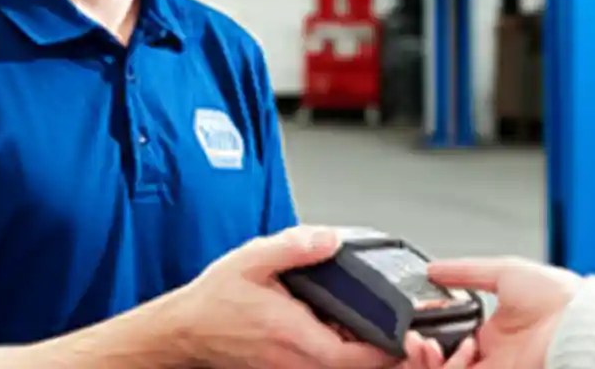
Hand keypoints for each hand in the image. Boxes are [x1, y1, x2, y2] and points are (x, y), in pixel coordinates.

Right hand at [168, 225, 396, 368]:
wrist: (186, 329)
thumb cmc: (215, 300)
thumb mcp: (253, 259)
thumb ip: (295, 247)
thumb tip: (331, 239)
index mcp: (296, 335)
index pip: (359, 357)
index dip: (390, 348)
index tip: (408, 330)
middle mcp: (298, 360)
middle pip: (359, 367)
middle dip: (385, 348)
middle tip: (403, 323)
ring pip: (344, 368)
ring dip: (365, 350)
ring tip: (377, 322)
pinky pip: (328, 366)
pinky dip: (344, 350)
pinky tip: (344, 326)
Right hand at [403, 257, 581, 368]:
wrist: (581, 321)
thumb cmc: (559, 297)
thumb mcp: (505, 272)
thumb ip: (466, 271)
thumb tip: (434, 268)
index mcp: (494, 332)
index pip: (449, 340)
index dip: (429, 335)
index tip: (416, 325)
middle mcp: (492, 356)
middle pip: (442, 362)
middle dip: (420, 354)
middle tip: (412, 340)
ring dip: (427, 362)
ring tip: (424, 344)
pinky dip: (449, 368)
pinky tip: (456, 351)